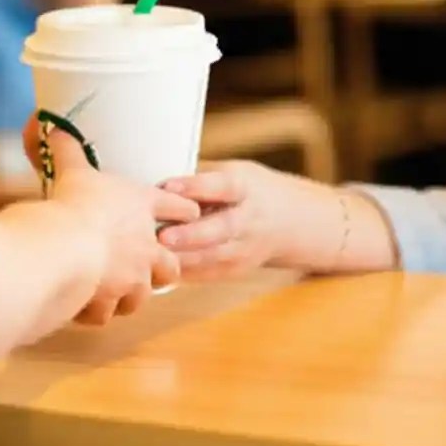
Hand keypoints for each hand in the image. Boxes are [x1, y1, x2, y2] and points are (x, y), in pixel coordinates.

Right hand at [29, 119, 200, 325]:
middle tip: (148, 270)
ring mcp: (134, 278)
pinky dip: (96, 311)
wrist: (69, 245)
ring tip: (113, 295)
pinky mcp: (113, 301)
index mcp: (142, 207)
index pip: (174, 207)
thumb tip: (54, 127)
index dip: (184, 210)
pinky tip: (83, 308)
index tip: (193, 213)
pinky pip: (107, 313)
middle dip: (163, 270)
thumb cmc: (76, 202)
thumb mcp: (73, 170)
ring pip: (141, 296)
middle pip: (169, 265)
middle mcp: (146, 246)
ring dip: (129, 296)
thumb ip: (68, 151)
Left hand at [157, 161, 314, 280]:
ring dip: (184, 259)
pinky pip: (209, 274)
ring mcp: (245, 248)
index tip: (168, 187)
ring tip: (155, 257)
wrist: (290, 221)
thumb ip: (199, 177)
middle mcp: (248, 219)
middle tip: (162, 237)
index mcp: (245, 187)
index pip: (222, 186)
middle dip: (191, 235)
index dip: (196, 187)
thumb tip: (156, 182)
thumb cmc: (247, 190)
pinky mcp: (237, 269)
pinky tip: (162, 271)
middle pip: (221, 229)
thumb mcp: (232, 171)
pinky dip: (186, 274)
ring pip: (214, 257)